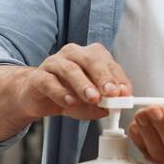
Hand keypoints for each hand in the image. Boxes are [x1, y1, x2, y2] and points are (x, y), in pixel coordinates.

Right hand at [16, 43, 132, 121]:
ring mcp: (54, 63)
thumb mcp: (89, 103)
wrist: (37, 97)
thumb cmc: (68, 94)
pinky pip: (49, 82)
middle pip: (91, 60)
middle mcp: (73, 54)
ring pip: (70, 69)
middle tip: (111, 93)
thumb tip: (112, 108)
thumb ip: (102, 105)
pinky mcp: (38, 76)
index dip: (119, 78)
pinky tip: (69, 101)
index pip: (109, 63)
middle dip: (103, 77)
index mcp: (90, 56)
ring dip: (83, 84)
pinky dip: (61, 92)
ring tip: (93, 98)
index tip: (125, 93)